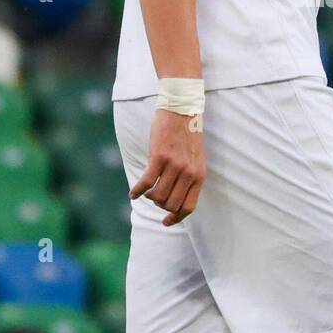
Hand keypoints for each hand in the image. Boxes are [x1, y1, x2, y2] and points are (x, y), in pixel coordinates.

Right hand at [129, 107, 205, 225]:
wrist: (182, 110)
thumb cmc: (187, 135)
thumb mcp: (195, 159)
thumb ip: (189, 177)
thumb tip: (174, 197)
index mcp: (199, 176)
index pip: (188, 207)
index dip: (176, 218)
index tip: (166, 222)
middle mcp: (189, 173)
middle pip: (171, 204)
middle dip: (160, 205)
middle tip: (154, 197)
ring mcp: (175, 166)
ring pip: (158, 196)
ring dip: (149, 197)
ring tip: (146, 191)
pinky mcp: (160, 157)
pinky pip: (147, 182)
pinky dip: (137, 191)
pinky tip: (133, 193)